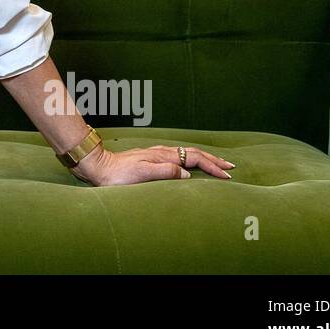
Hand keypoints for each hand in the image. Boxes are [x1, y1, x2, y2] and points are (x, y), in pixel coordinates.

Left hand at [71, 143, 234, 186]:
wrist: (98, 167)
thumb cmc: (118, 174)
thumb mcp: (142, 173)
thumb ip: (165, 172)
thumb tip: (187, 173)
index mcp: (163, 156)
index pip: (195, 158)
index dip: (212, 166)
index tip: (227, 176)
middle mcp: (162, 153)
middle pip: (194, 153)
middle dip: (213, 160)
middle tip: (231, 167)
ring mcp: (156, 155)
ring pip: (186, 154)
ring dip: (204, 159)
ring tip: (217, 164)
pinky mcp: (150, 159)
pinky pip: (178, 157)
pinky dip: (190, 159)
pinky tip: (189, 163)